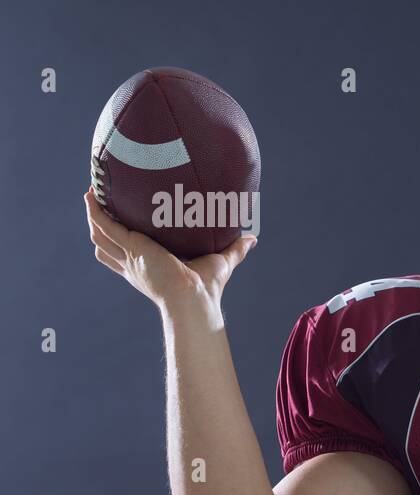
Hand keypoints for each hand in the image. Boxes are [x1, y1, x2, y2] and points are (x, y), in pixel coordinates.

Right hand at [85, 187, 256, 312]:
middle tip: (96, 205)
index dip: (116, 243)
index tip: (116, 228)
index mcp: (148, 270)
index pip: (125, 258)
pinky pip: (106, 226)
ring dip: (94, 216)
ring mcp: (131, 257)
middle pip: (107, 245)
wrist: (194, 299)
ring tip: (91, 195)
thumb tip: (252, 239)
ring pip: (102, 235)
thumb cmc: (207, 288)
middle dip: (98, 227)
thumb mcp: (221, 262)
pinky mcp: (132, 247)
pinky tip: (92, 197)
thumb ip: (235, 250)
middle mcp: (135, 265)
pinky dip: (96, 212)